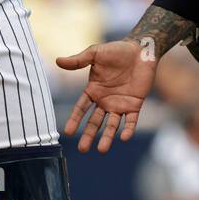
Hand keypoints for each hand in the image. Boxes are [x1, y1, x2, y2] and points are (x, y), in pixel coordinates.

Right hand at [56, 38, 158, 152]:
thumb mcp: (95, 54)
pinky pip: (131, 120)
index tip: (68, 132)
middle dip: (88, 135)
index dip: (75, 120)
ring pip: (112, 125)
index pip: (81, 108)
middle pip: (95, 122)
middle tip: (82, 149)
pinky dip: (127, 129)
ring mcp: (120, 104)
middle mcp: (105, 101)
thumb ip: (78, 60)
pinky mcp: (134, 105)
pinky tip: (123, 137)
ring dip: (107, 137)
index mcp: (94, 90)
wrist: (141, 50)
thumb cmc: (117, 50)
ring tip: (101, 150)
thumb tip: (57, 61)